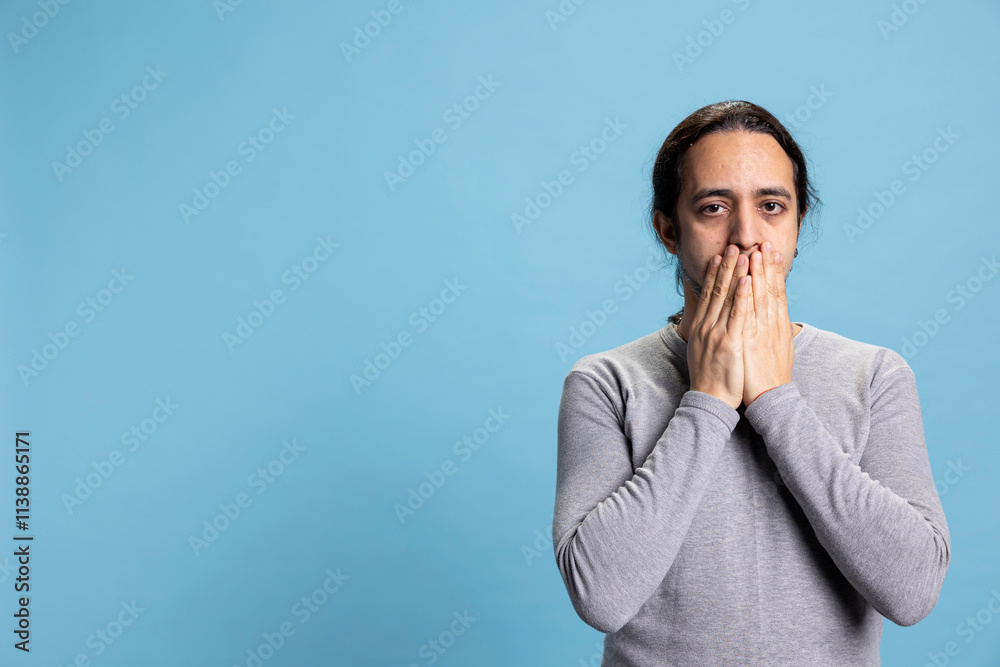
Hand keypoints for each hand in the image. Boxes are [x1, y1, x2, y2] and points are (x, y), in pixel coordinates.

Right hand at [687, 245, 751, 409]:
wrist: (710, 399)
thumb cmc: (710, 376)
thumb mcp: (703, 349)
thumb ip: (708, 331)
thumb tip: (711, 319)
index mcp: (702, 327)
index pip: (709, 294)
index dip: (715, 273)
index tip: (720, 256)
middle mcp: (707, 326)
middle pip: (718, 290)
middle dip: (726, 267)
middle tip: (733, 246)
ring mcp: (718, 333)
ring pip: (728, 298)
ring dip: (736, 274)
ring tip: (743, 254)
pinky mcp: (730, 342)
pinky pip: (738, 314)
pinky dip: (743, 295)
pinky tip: (748, 280)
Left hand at [742, 241, 793, 406]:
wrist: (770, 399)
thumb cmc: (768, 376)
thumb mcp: (775, 348)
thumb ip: (771, 329)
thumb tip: (770, 315)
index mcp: (778, 325)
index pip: (777, 292)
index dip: (774, 271)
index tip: (772, 252)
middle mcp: (772, 325)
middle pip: (770, 289)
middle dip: (767, 265)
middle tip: (765, 242)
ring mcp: (761, 332)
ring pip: (760, 297)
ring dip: (757, 272)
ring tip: (755, 250)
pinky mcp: (749, 340)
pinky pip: (747, 314)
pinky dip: (747, 296)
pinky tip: (746, 279)